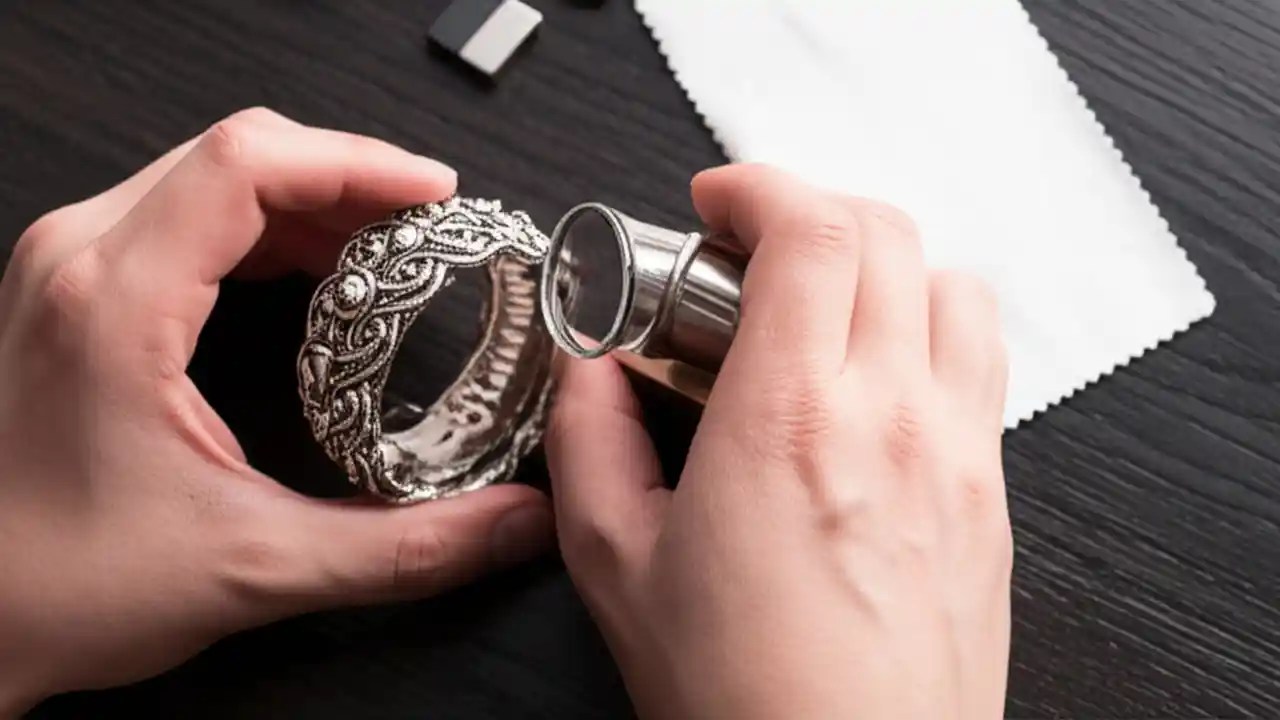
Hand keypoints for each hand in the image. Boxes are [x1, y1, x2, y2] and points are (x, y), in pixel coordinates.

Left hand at [0, 108, 552, 714]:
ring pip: (212, 175)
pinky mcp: (75, 291)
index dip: (358, 163)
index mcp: (115, 303)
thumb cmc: (60, 587)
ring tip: (392, 244)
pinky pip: (186, 211)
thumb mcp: (254, 568)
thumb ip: (402, 547)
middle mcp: (81, 261)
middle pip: (238, 153)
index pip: (248, 165)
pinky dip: (268, 224)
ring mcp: (70, 268)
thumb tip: (512, 523)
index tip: (436, 197)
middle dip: (350, 178)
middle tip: (432, 226)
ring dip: (312, 198)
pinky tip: (320, 269)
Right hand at [547, 164, 1011, 718]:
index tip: (718, 202)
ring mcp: (960, 454)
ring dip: (884, 263)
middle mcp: (893, 418)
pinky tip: (875, 381)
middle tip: (750, 253)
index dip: (760, 187)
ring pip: (954, 286)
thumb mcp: (615, 565)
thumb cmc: (742, 697)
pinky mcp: (992, 497)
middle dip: (811, 210)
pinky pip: (982, 363)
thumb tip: (590, 371)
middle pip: (888, 234)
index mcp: (789, 420)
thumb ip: (589, 441)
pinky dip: (930, 328)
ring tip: (822, 305)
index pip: (811, 230)